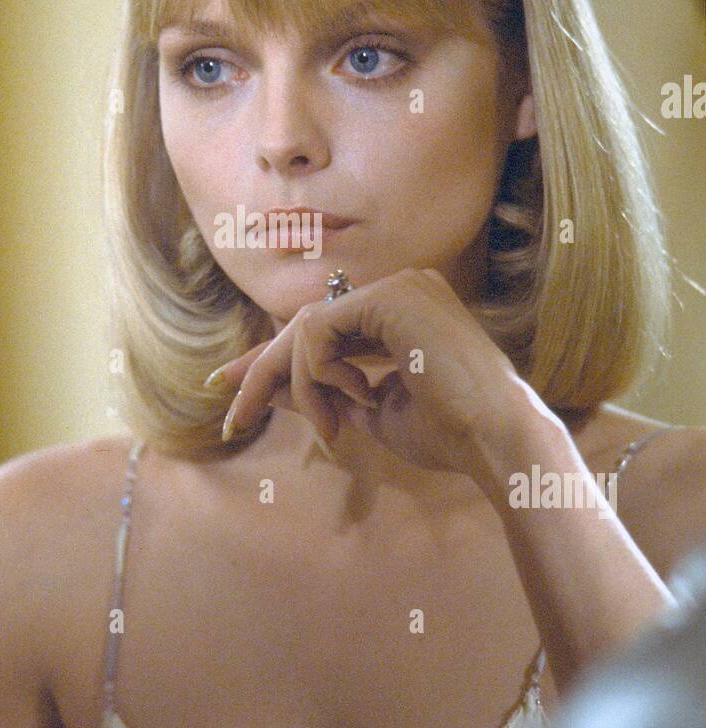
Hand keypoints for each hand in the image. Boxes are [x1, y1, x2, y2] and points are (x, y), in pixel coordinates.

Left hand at [205, 268, 526, 481]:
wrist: (495, 440)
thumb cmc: (448, 433)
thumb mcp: (368, 412)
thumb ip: (322, 393)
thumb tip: (268, 389)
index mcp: (399, 312)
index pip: (322, 329)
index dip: (274, 359)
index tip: (233, 390)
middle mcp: (399, 289)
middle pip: (306, 324)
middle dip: (262, 369)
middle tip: (232, 412)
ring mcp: (397, 286)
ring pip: (308, 329)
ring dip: (301, 385)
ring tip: (330, 427)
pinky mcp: (389, 296)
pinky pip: (318, 331)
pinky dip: (317, 373)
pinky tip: (352, 401)